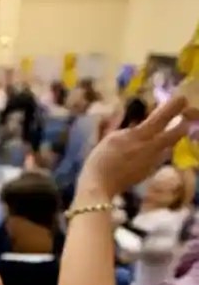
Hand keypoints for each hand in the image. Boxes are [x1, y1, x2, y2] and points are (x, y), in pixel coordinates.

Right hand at [78, 96, 198, 197]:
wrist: (100, 185)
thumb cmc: (99, 160)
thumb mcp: (111, 139)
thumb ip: (129, 130)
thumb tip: (140, 123)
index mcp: (139, 136)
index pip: (161, 117)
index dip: (174, 107)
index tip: (182, 98)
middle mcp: (151, 147)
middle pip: (176, 133)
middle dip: (183, 124)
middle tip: (185, 117)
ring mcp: (153, 160)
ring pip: (170, 145)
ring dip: (171, 137)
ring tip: (166, 132)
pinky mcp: (151, 170)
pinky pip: (161, 156)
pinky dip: (160, 150)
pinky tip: (150, 151)